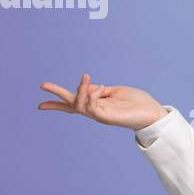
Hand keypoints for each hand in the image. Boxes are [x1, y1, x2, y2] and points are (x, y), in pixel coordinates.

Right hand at [38, 73, 164, 130]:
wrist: (153, 113)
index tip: (40, 105)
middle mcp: (95, 111)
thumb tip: (87, 86)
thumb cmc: (137, 103)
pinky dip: (91, 95)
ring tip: (86, 77)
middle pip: (70, 105)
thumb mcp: (115, 92)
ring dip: (80, 89)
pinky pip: (91, 107)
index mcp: (97, 105)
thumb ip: (100, 90)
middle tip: (42, 85)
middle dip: (56, 96)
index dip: (57, 103)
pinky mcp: (106, 117)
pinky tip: (99, 88)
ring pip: (79, 104)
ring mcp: (100, 115)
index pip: (74, 104)